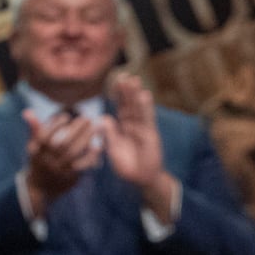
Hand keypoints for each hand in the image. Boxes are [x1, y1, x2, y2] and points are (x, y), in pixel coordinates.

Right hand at [21, 107, 99, 217]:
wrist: (39, 188)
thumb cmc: (39, 161)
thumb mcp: (33, 147)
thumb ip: (34, 129)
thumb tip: (28, 112)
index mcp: (35, 152)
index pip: (44, 136)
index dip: (55, 125)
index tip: (65, 117)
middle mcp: (46, 161)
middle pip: (62, 143)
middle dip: (75, 129)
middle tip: (87, 118)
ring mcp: (58, 169)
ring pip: (73, 152)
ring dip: (86, 138)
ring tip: (95, 127)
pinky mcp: (69, 177)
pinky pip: (82, 165)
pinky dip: (90, 156)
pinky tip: (97, 146)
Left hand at [100, 72, 175, 218]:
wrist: (141, 179)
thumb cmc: (127, 166)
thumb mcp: (113, 150)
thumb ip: (109, 135)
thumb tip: (103, 118)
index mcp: (123, 128)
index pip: (120, 108)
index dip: (117, 95)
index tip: (115, 81)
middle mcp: (134, 126)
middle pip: (129, 105)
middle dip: (126, 90)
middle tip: (123, 74)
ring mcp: (143, 129)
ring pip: (138, 109)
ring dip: (136, 95)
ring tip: (134, 80)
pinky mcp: (151, 135)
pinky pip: (147, 119)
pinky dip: (145, 108)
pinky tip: (144, 96)